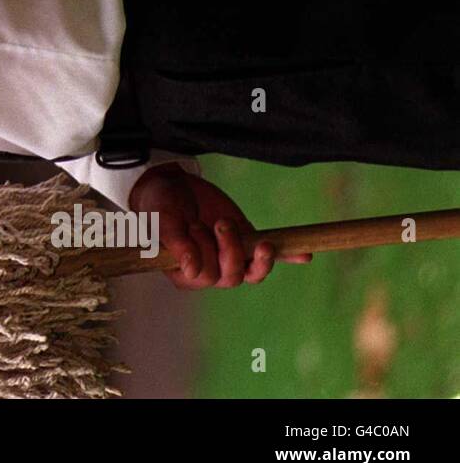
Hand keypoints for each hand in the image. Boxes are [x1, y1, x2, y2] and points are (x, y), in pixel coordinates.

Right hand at [128, 163, 311, 289]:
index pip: (205, 278)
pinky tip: (303, 255)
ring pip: (252, 273)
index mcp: (185, 273)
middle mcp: (210, 270)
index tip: (195, 228)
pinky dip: (287, 256)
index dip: (206, 256)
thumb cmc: (160, 205)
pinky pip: (270, 255)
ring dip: (260, 258)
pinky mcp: (247, 242)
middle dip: (230, 250)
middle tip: (219, 222)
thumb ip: (177, 244)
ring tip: (260, 241)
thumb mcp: (163, 220)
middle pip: (232, 277)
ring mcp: (231, 257)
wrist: (173, 184)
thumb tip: (192, 271)